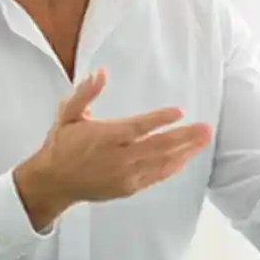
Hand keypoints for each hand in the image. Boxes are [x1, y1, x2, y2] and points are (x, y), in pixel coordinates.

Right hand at [13, 69, 212, 229]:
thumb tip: (101, 72)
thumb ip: (85, 93)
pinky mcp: (128, 188)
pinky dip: (172, 167)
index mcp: (105, 137)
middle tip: (206, 128)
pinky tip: (185, 158)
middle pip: (157, 147)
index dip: (159, 119)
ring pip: (161, 163)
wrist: (53, 182)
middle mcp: (118, 158)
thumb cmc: (62, 144)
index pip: (138, 127)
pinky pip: (156, 177)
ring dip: (185, 151)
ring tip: (203, 140)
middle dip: (184, 137)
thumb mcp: (67, 114)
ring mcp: (125, 175)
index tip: (179, 111)